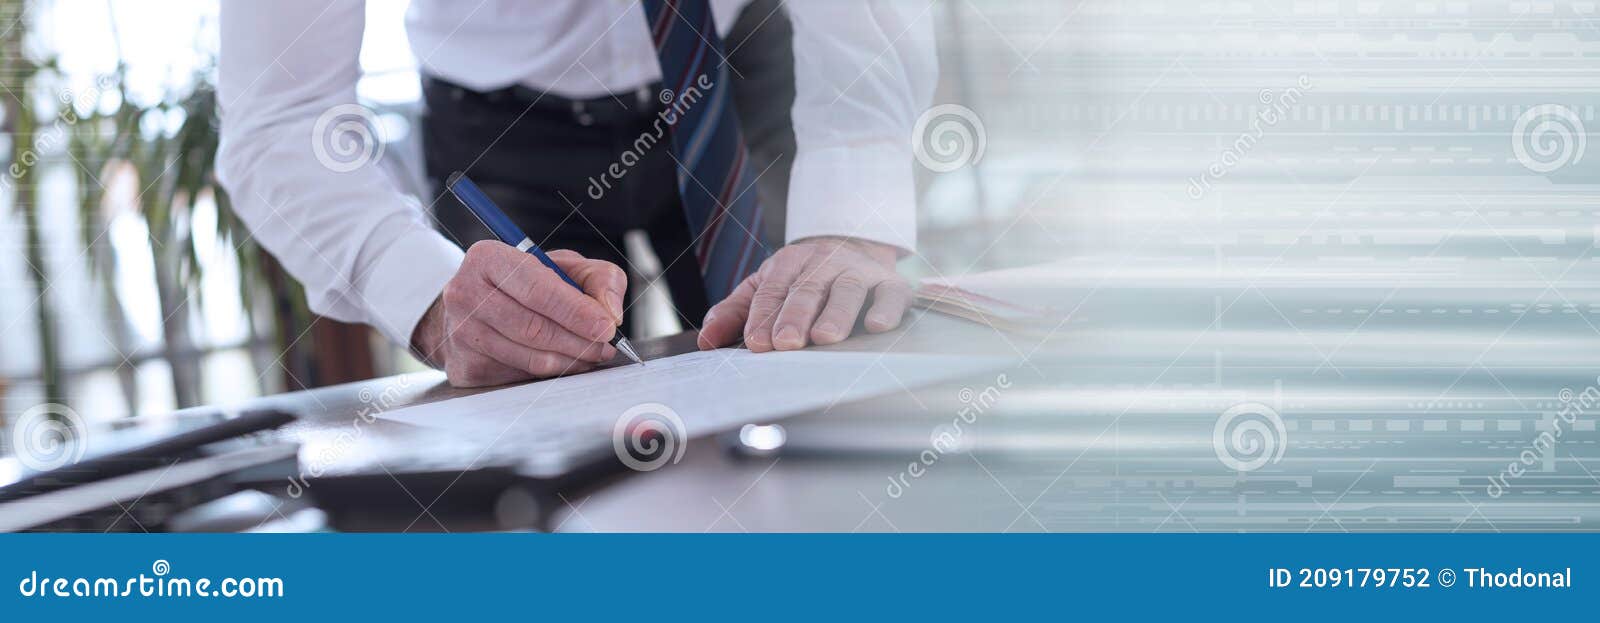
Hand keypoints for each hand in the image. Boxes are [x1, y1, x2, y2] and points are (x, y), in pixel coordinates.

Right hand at [412, 242, 626, 386]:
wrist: (476, 308)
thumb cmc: (527, 284)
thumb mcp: (566, 267)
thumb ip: (599, 278)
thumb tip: (610, 313)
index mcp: (488, 258)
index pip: (537, 289)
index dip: (576, 311)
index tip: (607, 327)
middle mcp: (465, 294)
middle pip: (533, 328)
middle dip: (579, 341)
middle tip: (605, 346)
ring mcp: (460, 333)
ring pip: (528, 357)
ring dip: (569, 361)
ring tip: (591, 354)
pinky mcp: (464, 366)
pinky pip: (518, 377)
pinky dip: (550, 373)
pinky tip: (563, 362)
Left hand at [698, 236, 911, 351]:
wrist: (853, 246)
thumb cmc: (803, 278)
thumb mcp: (765, 287)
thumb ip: (736, 312)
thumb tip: (706, 341)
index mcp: (789, 263)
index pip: (773, 291)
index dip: (764, 316)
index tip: (757, 343)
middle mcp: (825, 263)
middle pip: (808, 290)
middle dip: (795, 316)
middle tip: (786, 343)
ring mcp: (859, 271)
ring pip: (847, 290)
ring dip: (836, 313)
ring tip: (825, 337)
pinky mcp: (890, 283)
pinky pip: (890, 294)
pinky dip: (886, 308)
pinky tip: (876, 325)